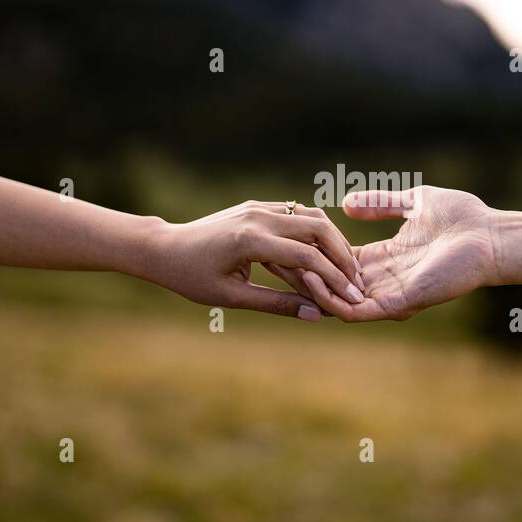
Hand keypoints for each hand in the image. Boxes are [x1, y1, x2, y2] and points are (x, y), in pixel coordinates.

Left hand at [134, 200, 364, 320]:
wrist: (165, 247)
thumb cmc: (191, 277)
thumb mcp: (232, 297)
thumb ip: (276, 304)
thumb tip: (316, 315)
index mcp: (251, 240)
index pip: (308, 256)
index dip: (334, 278)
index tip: (353, 298)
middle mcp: (259, 216)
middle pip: (318, 228)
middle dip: (342, 255)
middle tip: (357, 280)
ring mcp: (259, 207)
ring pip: (311, 216)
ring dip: (332, 241)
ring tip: (345, 268)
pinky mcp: (259, 206)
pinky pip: (297, 214)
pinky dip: (315, 232)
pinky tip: (323, 254)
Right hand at [298, 186, 498, 320]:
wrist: (490, 236)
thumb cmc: (461, 217)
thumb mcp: (412, 202)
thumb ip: (381, 203)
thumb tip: (346, 203)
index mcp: (386, 258)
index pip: (340, 262)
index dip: (315, 255)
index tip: (287, 243)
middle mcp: (385, 280)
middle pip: (335, 285)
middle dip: (305, 278)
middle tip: (274, 265)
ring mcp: (391, 294)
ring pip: (340, 303)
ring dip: (312, 292)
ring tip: (286, 274)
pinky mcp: (400, 303)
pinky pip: (358, 310)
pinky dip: (333, 301)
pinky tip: (312, 283)